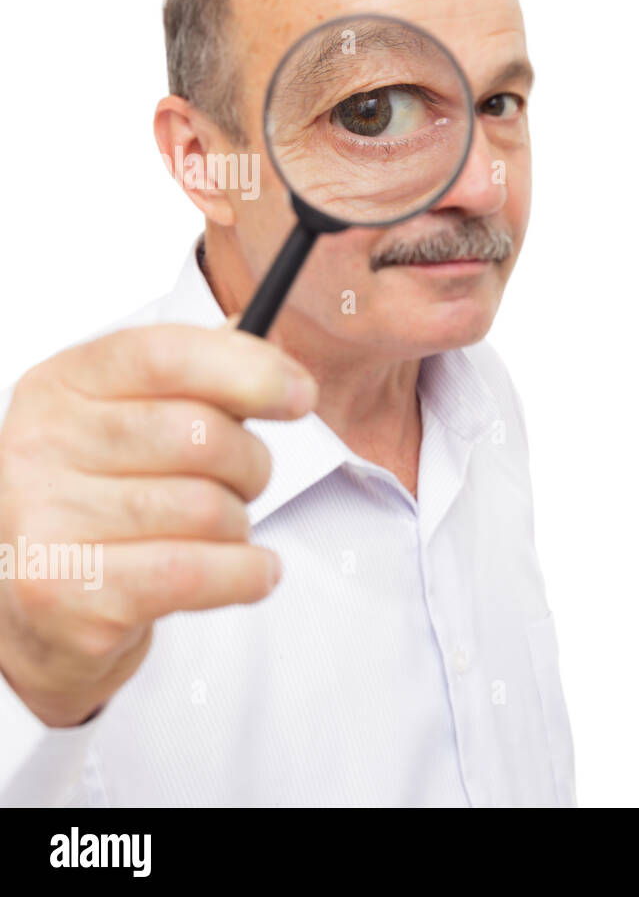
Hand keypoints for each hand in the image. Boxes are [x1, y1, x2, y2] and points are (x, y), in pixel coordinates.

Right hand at [0, 324, 316, 726]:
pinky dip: (248, 573)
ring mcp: (46, 523)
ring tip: (215, 534)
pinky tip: (248, 571)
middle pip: (202, 436)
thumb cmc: (102, 495)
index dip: (251, 371)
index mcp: (63, 385)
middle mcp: (42, 446)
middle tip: (243, 482)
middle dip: (251, 465)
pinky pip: (200, 572)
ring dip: (239, 526)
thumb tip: (261, 338)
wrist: (40, 599)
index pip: (167, 356)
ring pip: (208, 510)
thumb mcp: (131, 416)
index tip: (300, 395)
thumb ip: (198, 375)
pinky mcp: (68, 594)